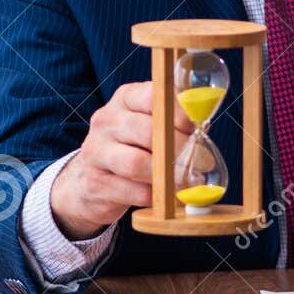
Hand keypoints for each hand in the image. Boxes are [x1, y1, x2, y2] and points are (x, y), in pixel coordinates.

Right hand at [50, 82, 197, 240]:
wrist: (90, 181)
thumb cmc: (131, 148)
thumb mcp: (147, 126)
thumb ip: (172, 123)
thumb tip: (203, 128)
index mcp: (124, 99)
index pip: (151, 96)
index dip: (178, 112)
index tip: (195, 127)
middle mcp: (107, 121)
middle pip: (146, 130)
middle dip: (179, 148)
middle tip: (201, 161)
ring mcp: (97, 152)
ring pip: (137, 163)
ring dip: (167, 175)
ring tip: (187, 181)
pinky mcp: (96, 183)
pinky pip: (133, 191)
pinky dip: (154, 196)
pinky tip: (165, 197)